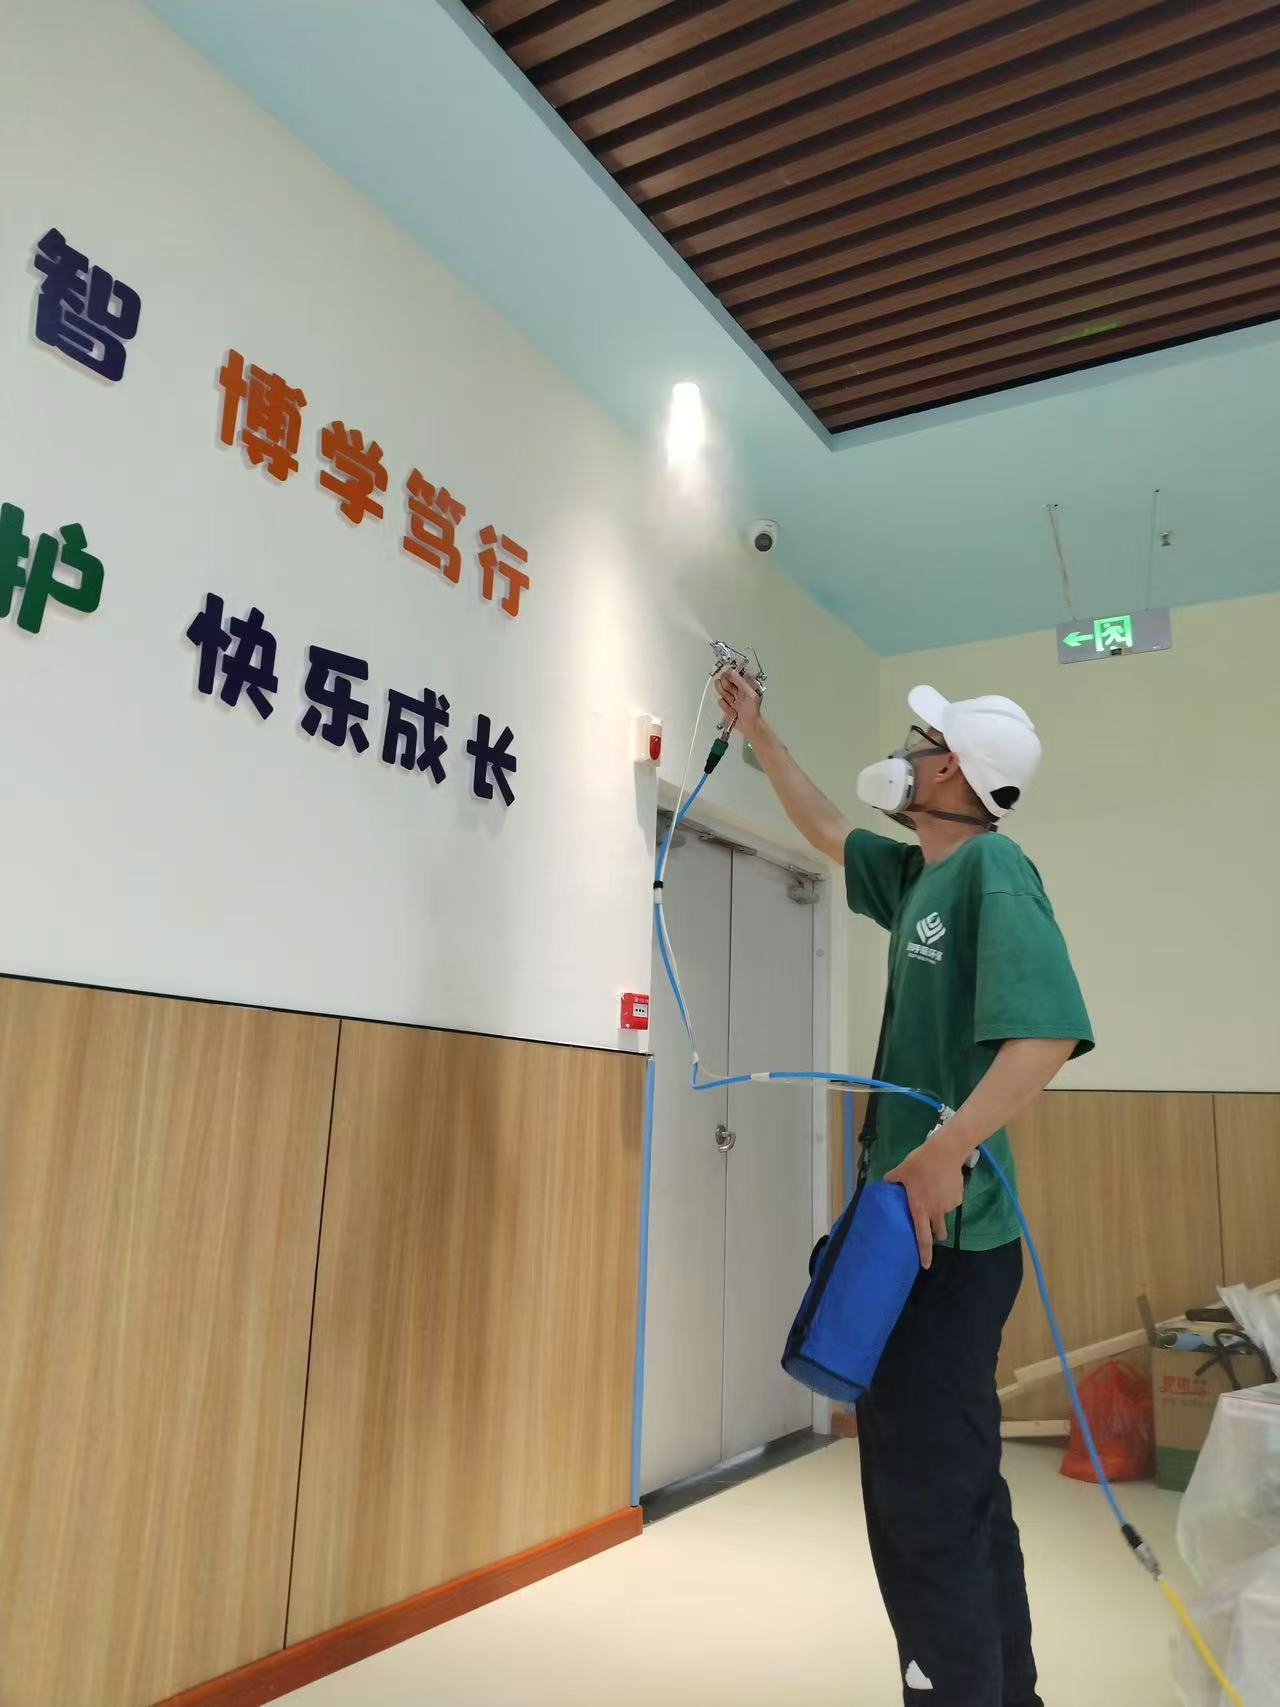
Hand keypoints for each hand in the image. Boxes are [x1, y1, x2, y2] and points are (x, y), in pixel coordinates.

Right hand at [715, 667, 762, 738]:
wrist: (748, 725)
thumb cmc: (752, 711)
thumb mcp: (750, 694)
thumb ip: (740, 682)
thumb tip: (732, 672)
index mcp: (746, 682)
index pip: (734, 672)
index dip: (729, 675)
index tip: (730, 680)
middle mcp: (738, 687)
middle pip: (724, 679)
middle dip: (727, 687)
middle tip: (733, 694)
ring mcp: (731, 695)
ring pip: (720, 689)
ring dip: (726, 696)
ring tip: (732, 702)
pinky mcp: (726, 702)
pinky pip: (720, 700)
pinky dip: (725, 705)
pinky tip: (731, 708)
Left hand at [885, 1129, 967, 1268]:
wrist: (946, 1152)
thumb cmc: (920, 1163)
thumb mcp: (902, 1170)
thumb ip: (893, 1179)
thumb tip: (886, 1182)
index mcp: (920, 1209)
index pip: (923, 1238)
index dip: (925, 1253)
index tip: (925, 1266)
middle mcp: (936, 1212)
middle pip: (939, 1233)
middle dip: (936, 1235)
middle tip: (932, 1231)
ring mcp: (949, 1206)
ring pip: (944, 1215)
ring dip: (940, 1211)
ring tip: (934, 1194)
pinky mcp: (958, 1198)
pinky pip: (951, 1203)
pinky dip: (947, 1198)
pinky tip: (943, 1185)